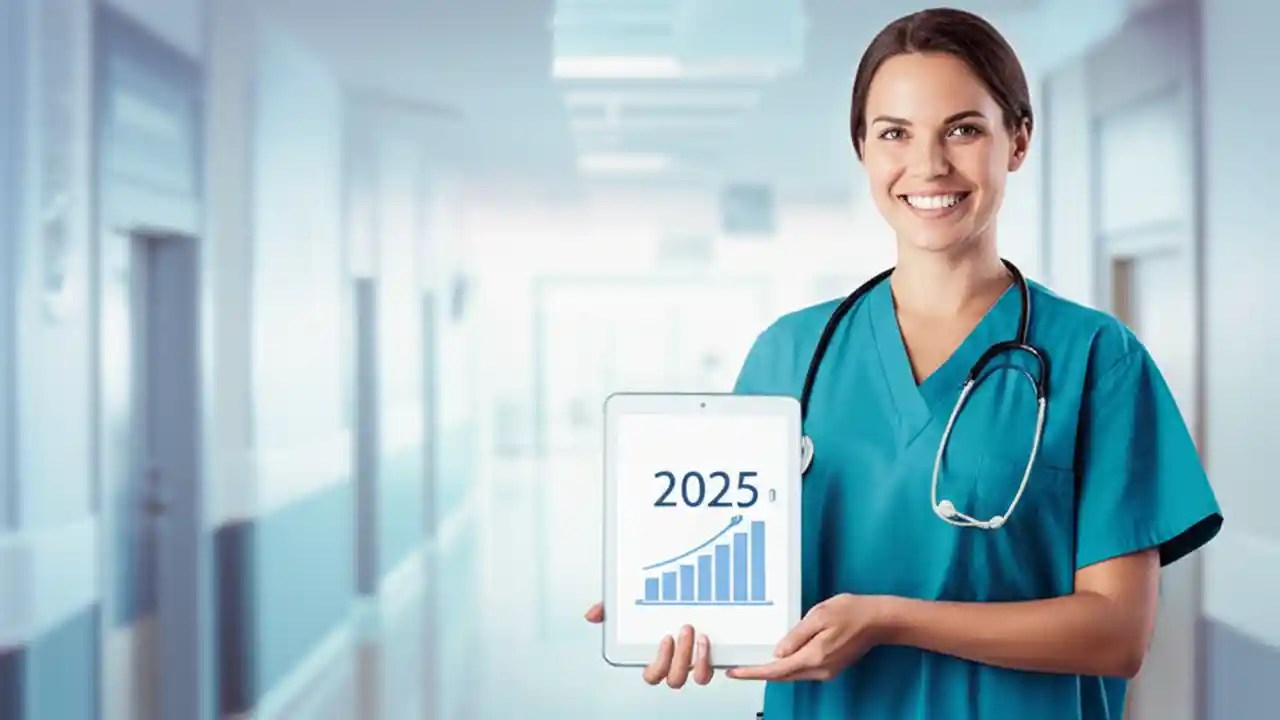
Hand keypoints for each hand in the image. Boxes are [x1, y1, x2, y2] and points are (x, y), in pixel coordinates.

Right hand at [584, 602, 715, 687]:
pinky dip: (713, 660)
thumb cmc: (656, 599)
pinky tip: (710, 641)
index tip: (665, 637)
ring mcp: (696, 659)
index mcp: (656, 654)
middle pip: (675, 679)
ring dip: (700, 661)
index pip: (652, 676)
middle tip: (685, 628)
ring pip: (698, 678)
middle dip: (681, 657)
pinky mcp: (714, 653)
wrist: (691, 584)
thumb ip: (609, 608)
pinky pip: (714, 669)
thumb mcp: (630, 600)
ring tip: (701, 635)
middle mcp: (676, 662)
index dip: (659, 663)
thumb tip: (591, 615)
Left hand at [726, 594, 892, 681]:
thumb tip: (777, 653)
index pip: (776, 669)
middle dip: (759, 673)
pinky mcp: (831, 666)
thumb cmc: (851, 612)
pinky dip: (787, 667)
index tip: (735, 672)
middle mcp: (820, 669)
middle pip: (782, 675)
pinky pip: (802, 670)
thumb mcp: (818, 616)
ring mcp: (827, 670)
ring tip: (753, 664)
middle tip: (737, 669)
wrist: (878, 620)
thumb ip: (795, 636)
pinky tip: (779, 659)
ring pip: (792, 674)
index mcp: (814, 656)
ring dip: (772, 670)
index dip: (753, 671)